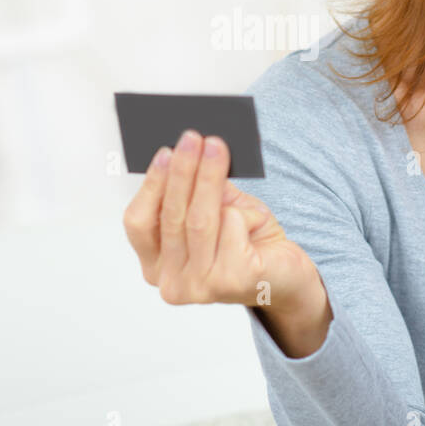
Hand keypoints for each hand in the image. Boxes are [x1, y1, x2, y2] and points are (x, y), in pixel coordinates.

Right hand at [121, 128, 320, 313]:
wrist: (285, 276)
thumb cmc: (245, 242)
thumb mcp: (214, 212)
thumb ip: (196, 193)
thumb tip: (190, 150)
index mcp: (156, 267)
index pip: (139, 224)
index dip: (151, 186)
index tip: (165, 153)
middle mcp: (173, 283)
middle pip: (172, 216)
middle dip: (182, 170)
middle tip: (192, 138)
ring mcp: (201, 287)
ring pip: (200, 219)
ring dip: (208, 176)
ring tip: (216, 146)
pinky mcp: (233, 281)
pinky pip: (232, 226)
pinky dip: (246, 212)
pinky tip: (257, 219)